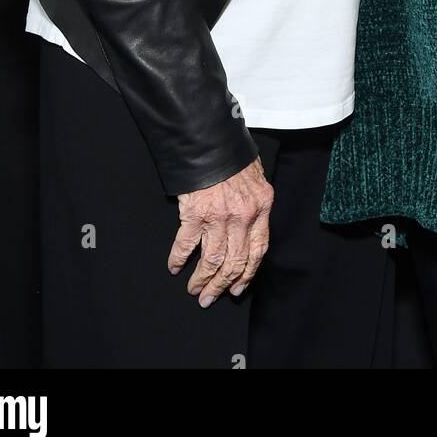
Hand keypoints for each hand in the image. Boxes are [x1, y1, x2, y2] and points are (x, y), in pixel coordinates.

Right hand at [167, 157, 273, 306]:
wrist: (212, 138)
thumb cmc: (234, 155)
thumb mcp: (256, 178)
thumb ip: (256, 203)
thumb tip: (250, 227)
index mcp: (261, 207)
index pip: (258, 250)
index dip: (247, 274)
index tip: (238, 288)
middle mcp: (242, 216)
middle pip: (234, 262)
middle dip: (222, 285)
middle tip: (210, 298)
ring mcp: (218, 216)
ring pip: (212, 259)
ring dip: (202, 279)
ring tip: (195, 289)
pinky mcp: (195, 213)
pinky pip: (186, 244)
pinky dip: (179, 258)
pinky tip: (175, 267)